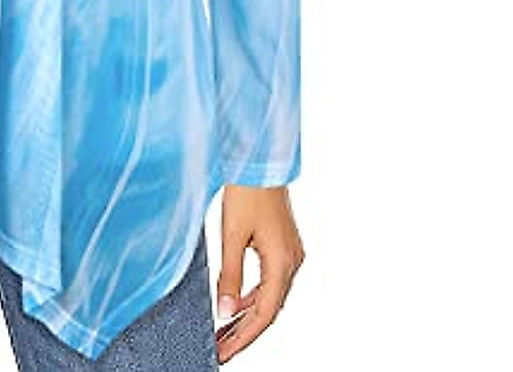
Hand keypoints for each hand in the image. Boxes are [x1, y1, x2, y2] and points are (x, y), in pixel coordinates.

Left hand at [213, 184, 303, 362]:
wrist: (260, 159)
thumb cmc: (246, 191)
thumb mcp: (231, 234)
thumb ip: (229, 275)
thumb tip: (225, 312)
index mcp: (283, 263)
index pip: (264, 315)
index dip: (243, 338)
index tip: (223, 354)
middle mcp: (292, 262)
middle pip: (270, 310)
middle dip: (244, 332)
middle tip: (220, 349)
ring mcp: (291, 253)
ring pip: (271, 296)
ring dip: (249, 315)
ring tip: (225, 332)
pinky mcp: (284, 245)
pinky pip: (270, 280)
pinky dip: (254, 295)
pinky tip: (238, 301)